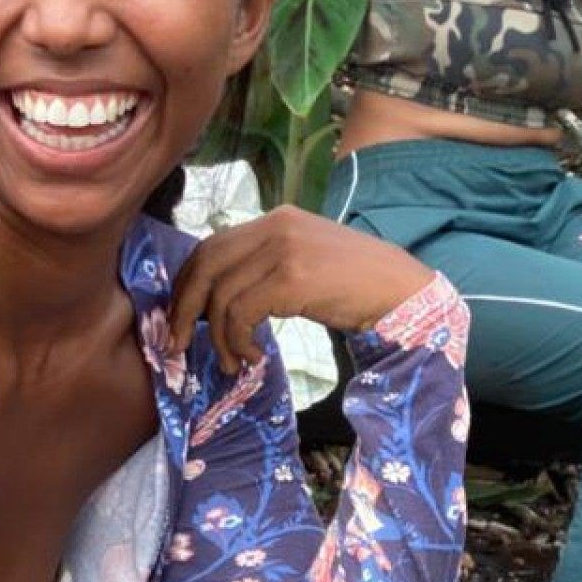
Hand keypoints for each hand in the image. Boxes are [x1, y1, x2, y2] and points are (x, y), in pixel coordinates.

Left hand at [169, 207, 435, 373]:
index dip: (188, 284)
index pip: (210, 246)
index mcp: (276, 219)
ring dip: (219, 337)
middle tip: (178, 344)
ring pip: (221, 294)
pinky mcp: (293, 278)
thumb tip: (216, 299)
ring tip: (234, 361)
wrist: (402, 291)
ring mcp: (284, 250)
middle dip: (184, 308)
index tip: (180, 318)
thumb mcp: (304, 263)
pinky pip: (241, 312)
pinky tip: (254, 356)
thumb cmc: (356, 285)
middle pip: (205, 264)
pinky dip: (238, 341)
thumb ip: (265, 267)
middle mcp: (275, 226)